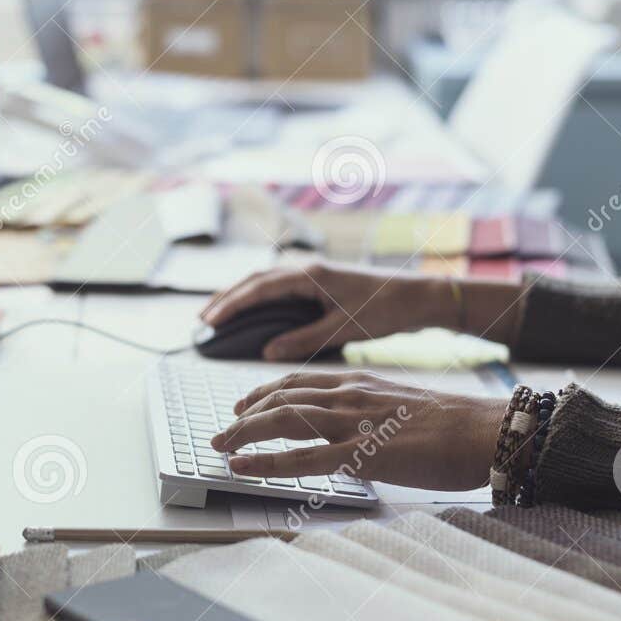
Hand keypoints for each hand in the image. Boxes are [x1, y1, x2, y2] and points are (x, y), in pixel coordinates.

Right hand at [199, 262, 450, 361]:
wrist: (418, 297)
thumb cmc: (386, 311)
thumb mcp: (343, 329)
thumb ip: (304, 339)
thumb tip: (268, 351)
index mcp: (311, 275)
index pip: (259, 288)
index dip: (231, 304)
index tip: (208, 321)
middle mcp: (309, 269)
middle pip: (256, 280)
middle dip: (226, 298)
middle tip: (201, 320)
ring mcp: (314, 274)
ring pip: (266, 282)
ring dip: (241, 297)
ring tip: (218, 315)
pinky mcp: (321, 284)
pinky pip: (280, 288)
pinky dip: (260, 299)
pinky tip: (254, 314)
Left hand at [209, 370, 507, 490]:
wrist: (486, 431)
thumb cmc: (458, 427)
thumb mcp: (407, 407)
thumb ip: (377, 414)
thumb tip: (361, 435)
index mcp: (362, 384)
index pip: (300, 382)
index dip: (266, 392)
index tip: (245, 404)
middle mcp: (350, 396)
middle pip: (282, 397)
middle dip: (245, 413)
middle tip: (224, 429)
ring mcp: (353, 423)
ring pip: (281, 420)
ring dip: (243, 433)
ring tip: (220, 445)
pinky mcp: (360, 455)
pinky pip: (300, 459)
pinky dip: (264, 462)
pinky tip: (240, 465)